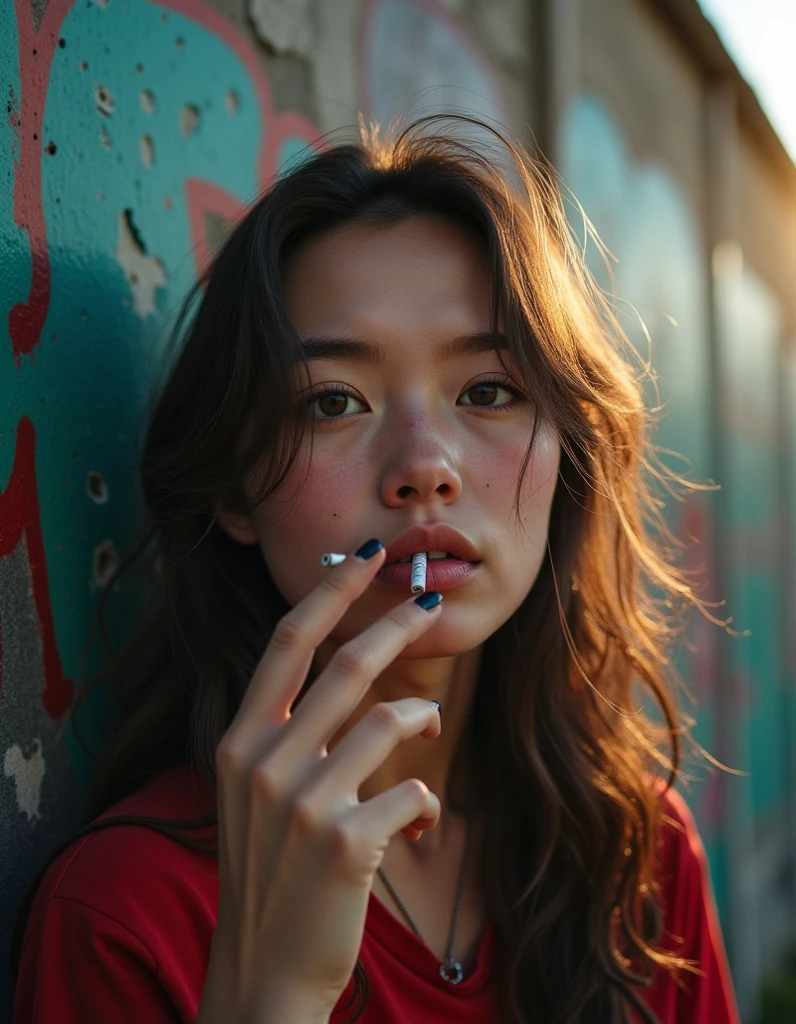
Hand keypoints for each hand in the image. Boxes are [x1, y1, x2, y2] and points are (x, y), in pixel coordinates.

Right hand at [197, 540, 442, 1022]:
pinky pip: (412, 792)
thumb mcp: (258, 791)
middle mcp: (264, 759)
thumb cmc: (269, 870)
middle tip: (430, 602)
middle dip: (398, 623)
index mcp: (239, 738)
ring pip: (390, 720)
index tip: (362, 557)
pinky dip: (424, 799)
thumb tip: (354, 675)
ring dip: (423, 716)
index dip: (330, 593)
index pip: (287, 641)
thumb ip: (290, 732)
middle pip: (347, 664)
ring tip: (430, 722)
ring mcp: (302, 800)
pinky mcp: (343, 841)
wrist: (262, 970)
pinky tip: (414, 819)